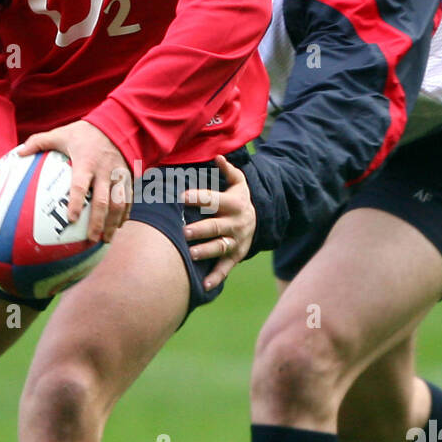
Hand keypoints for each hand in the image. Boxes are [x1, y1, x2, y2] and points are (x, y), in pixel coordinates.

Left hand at [17, 120, 131, 242]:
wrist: (118, 124)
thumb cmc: (85, 132)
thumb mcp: (61, 134)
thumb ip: (39, 142)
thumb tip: (19, 153)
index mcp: (86, 163)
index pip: (80, 185)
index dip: (76, 202)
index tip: (72, 219)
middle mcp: (103, 172)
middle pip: (103, 201)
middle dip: (98, 222)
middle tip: (92, 239)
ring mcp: (118, 176)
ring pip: (119, 203)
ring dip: (113, 223)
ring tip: (107, 240)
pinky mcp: (128, 178)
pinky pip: (128, 199)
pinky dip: (124, 214)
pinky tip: (118, 227)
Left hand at [183, 155, 255, 290]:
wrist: (259, 221)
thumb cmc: (239, 199)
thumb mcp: (238, 183)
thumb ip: (228, 170)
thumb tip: (219, 157)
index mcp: (234, 204)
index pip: (215, 200)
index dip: (199, 198)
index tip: (182, 197)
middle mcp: (236, 224)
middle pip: (217, 227)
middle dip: (201, 229)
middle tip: (183, 231)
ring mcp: (236, 241)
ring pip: (221, 247)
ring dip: (206, 251)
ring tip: (191, 254)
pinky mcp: (236, 256)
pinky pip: (226, 268)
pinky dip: (216, 277)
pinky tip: (203, 285)